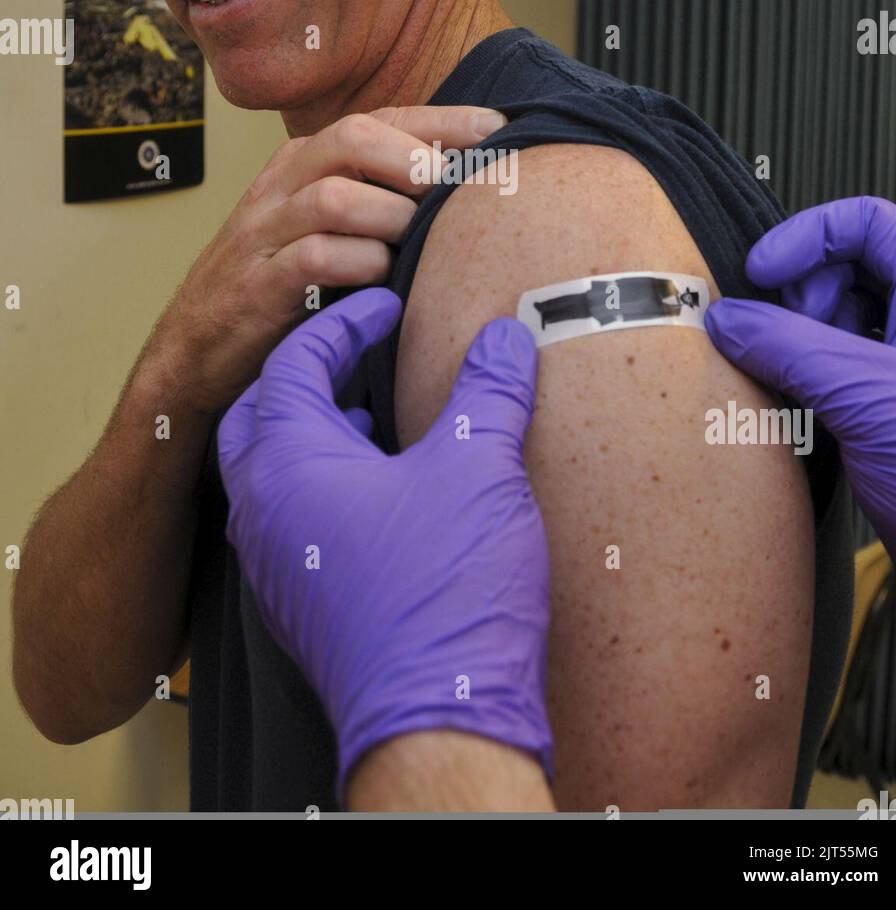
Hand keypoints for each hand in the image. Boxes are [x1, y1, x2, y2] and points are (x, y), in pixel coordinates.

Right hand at [147, 105, 506, 414]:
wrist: (194, 350)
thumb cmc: (282, 287)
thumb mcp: (328, 229)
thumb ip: (380, 200)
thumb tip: (470, 187)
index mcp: (304, 163)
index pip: (378, 119)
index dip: (440, 120)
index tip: (497, 128)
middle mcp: (282, 186)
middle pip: (352, 136)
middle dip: (416, 155)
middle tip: (459, 183)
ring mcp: (265, 233)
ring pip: (334, 196)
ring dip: (392, 215)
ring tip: (421, 239)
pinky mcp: (258, 286)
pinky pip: (314, 259)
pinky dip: (360, 266)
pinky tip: (386, 284)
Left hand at [218, 287, 553, 797]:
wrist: (439, 723)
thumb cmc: (444, 597)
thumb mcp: (478, 468)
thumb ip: (488, 392)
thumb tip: (504, 340)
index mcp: (287, 463)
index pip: (292, 363)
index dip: (341, 322)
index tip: (383, 304)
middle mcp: (263, 510)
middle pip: (258, 412)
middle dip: (304, 372)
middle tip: (354, 349)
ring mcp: (275, 563)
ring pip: (269, 471)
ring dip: (311, 431)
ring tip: (370, 415)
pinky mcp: (300, 603)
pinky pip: (289, 519)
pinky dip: (321, 484)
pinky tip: (382, 492)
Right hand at [705, 196, 895, 604]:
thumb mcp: (867, 395)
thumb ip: (789, 348)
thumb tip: (732, 320)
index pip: (867, 223)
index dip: (807, 237)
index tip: (760, 273)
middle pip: (848, 269)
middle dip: (798, 295)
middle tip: (773, 333)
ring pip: (840, 323)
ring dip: (798, 339)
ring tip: (776, 371)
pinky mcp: (894, 416)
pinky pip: (837, 373)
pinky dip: (805, 379)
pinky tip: (789, 404)